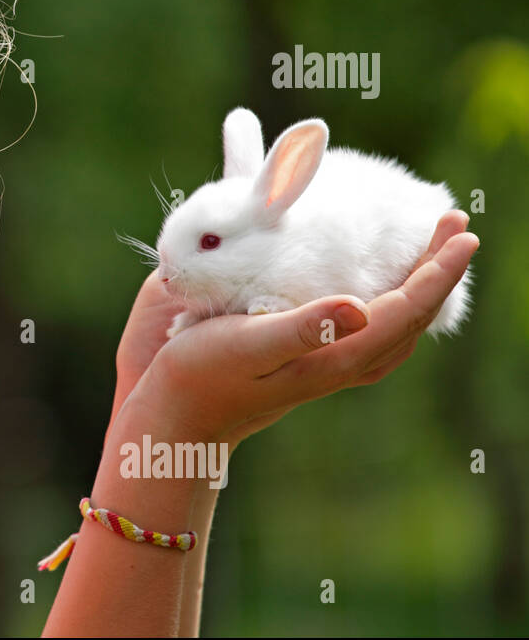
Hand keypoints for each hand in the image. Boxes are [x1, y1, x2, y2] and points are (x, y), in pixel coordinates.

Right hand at [114, 210, 476, 446]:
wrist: (177, 418)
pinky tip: (377, 294)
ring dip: (421, 289)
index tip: (462, 229)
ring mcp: (328, 370)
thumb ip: (303, 327)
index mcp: (334, 356)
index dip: (440, 269)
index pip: (406, 308)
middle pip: (412, 316)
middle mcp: (341, 365)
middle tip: (453, 222)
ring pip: (397, 328)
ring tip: (428, 251)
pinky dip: (393, 308)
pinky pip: (373, 336)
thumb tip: (361, 308)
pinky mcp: (310, 368)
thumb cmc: (200, 374)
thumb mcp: (246, 343)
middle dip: (439, 270)